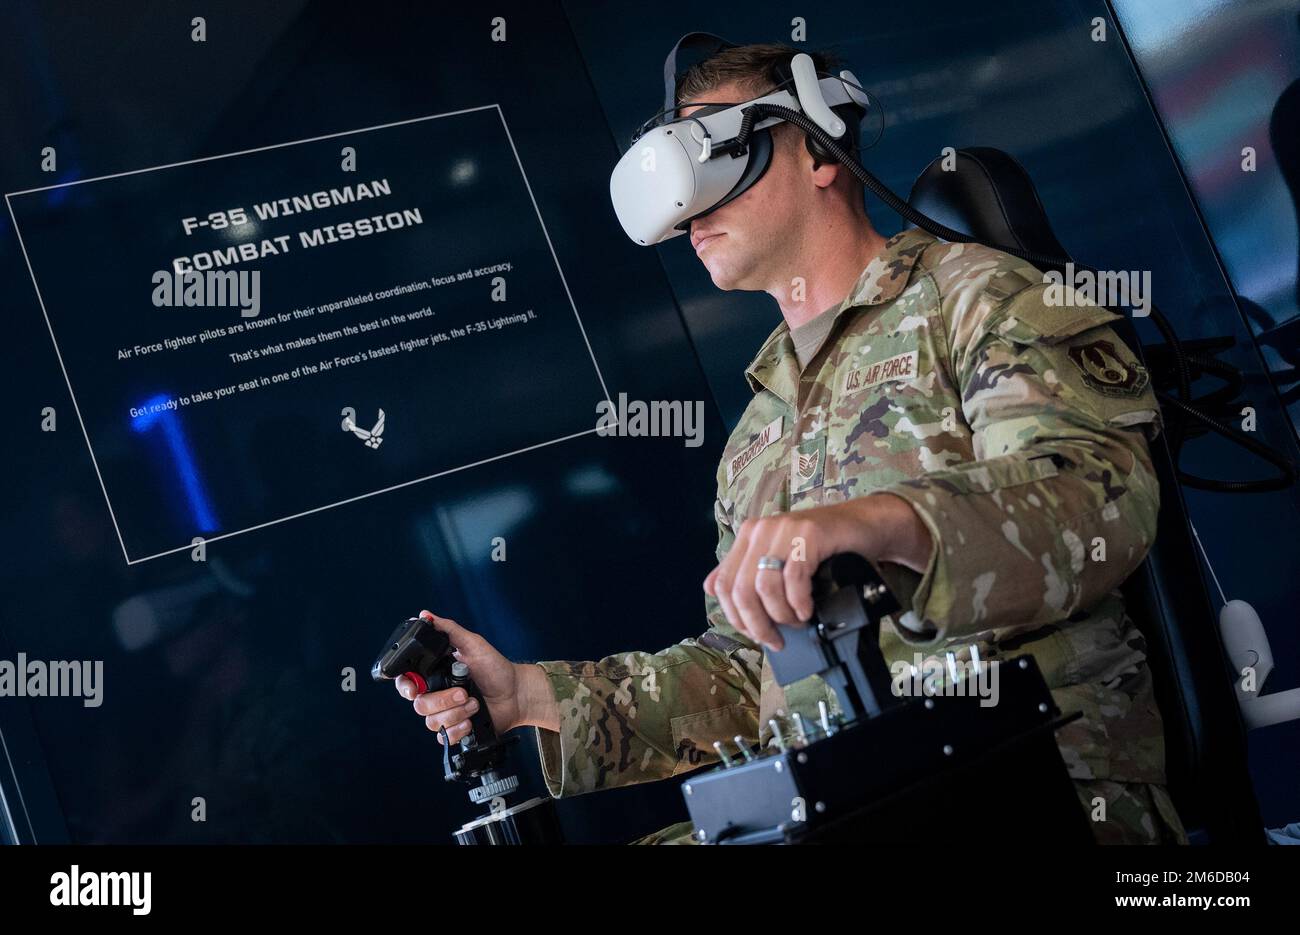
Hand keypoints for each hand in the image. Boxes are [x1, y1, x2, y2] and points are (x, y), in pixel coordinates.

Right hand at [394, 610, 522, 744]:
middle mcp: (436, 695)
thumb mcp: (473, 644)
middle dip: (442, 700)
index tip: (415, 690)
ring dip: (456, 713)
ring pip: (432, 722)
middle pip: (419, 705)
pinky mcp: (455, 730)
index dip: (406, 687)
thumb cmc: (496, 668)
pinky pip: (445, 737)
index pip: (407, 683)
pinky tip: (471, 721)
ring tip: (475, 703)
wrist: (516, 693)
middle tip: (463, 692)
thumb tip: (426, 615)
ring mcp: (445, 713)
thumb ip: (449, 630)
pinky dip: (459, 729)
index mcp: (435, 674)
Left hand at [703, 494, 930, 651]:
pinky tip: (808, 609)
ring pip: (765, 587)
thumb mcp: (779, 556)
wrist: (863, 524)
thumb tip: (710, 589)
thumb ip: (745, 571)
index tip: (756, 633)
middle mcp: (760, 530)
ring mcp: (783, 529)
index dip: (735, 616)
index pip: (723, 583)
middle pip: (741, 590)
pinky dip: (799, 603)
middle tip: (776, 638)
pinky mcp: (808, 534)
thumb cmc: (822, 547)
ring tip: (797, 622)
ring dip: (781, 615)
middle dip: (758, 623)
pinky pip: (793, 579)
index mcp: (748, 535)